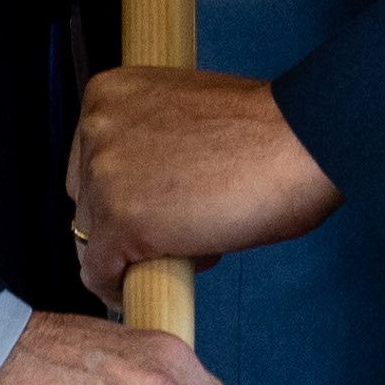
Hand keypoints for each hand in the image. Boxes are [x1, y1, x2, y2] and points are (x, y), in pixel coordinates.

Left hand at [68, 68, 344, 305]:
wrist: (299, 141)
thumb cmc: (263, 131)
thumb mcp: (185, 117)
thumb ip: (152, 143)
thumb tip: (143, 192)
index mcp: (109, 94)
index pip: (91, 160)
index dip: (123, 191)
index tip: (151, 208)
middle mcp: (95, 127)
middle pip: (86, 199)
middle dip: (122, 221)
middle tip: (173, 231)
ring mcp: (103, 175)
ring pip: (92, 238)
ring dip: (131, 252)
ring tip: (185, 248)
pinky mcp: (120, 221)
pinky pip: (99, 273)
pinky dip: (116, 288)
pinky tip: (140, 291)